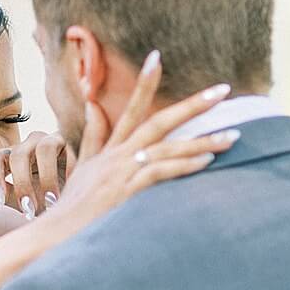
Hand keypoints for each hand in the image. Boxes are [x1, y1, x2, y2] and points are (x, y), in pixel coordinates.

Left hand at [0, 131, 74, 219]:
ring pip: (44, 149)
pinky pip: (66, 151)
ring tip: (51, 202)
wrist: (75, 198)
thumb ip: (3, 195)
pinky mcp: (69, 142)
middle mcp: (27, 146)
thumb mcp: (23, 202)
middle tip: (28, 209)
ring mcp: (49, 140)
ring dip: (47, 178)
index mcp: (10, 158)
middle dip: (22, 184)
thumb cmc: (45, 199)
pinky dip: (68, 173)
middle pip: (18, 155)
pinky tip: (69, 192)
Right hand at [30, 52, 240, 234]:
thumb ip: (93, 135)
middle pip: (159, 121)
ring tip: (233, 135)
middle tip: (223, 90)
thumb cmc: (73, 204)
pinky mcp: (126, 192)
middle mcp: (119, 154)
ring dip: (203, 141)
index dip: (144, 82)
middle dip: (192, 105)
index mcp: (112, 147)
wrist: (56, 233)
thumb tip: (94, 104)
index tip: (157, 56)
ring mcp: (123, 172)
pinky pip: (161, 173)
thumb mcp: (83, 165)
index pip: (132, 107)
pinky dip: (184, 166)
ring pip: (168, 148)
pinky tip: (207, 161)